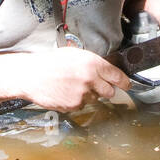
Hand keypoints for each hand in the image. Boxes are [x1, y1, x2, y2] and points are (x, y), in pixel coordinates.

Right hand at [0, 46, 130, 111]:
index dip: (124, 82)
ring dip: (88, 94)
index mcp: (92, 63)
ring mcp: (82, 94)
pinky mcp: (74, 105)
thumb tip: (107, 70)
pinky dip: (76, 101)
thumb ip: (93, 62)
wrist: (31, 75)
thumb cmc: (51, 62)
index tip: (127, 85)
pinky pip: (82, 105)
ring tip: (72, 85)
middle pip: (110, 92)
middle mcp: (90, 79)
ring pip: (95, 99)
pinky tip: (65, 92)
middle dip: (105, 89)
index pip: (117, 76)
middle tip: (93, 84)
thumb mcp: (75, 54)